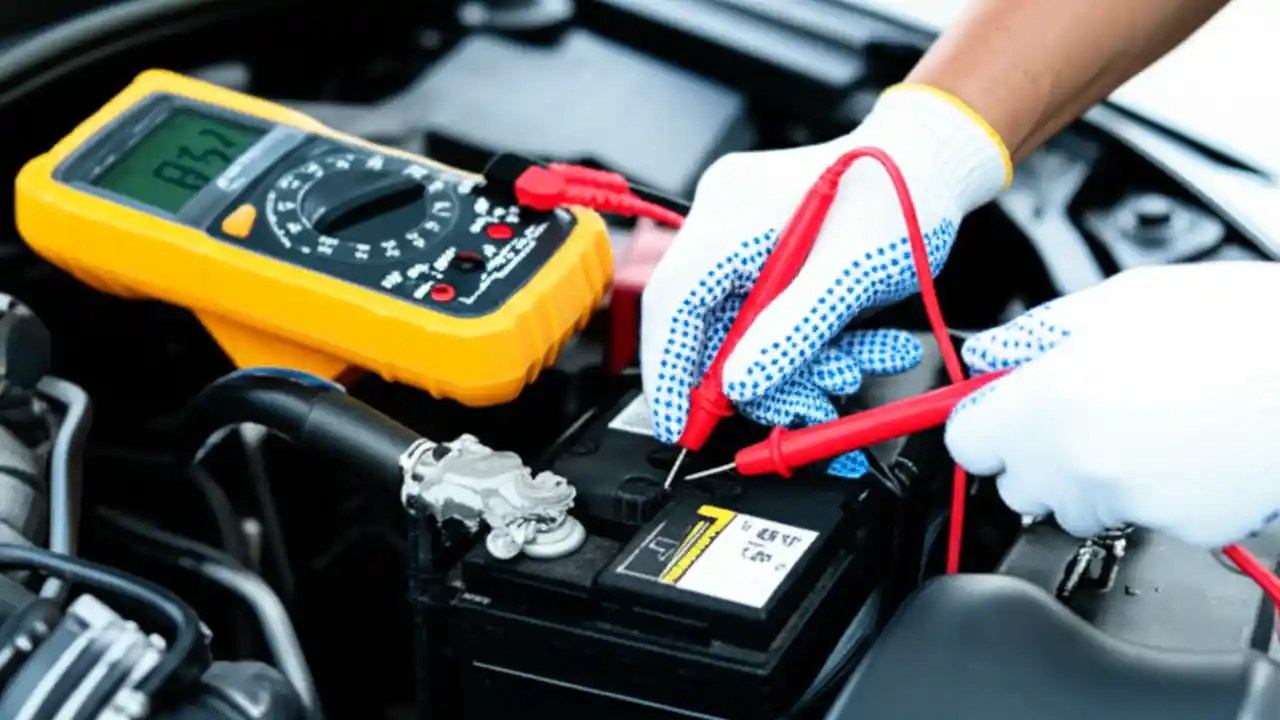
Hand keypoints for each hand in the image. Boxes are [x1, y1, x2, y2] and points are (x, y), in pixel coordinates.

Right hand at [640, 84, 1009, 473]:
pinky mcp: (767, 255)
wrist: (934, 159)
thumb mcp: (851, 273)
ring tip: (852, 372)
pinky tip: (858, 352)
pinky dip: (812, 345)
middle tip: (803, 409)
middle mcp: (725, 223)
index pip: (673, 303)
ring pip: (746, 331)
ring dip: (800, 366)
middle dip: (759, 378)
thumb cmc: (903, 192)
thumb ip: (791, 331)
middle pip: (709, 325)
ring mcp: (744, 239)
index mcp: (730, 215)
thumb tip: (737, 385)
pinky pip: (771, 318)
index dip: (670, 370)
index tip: (676, 424)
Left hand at [946, 262, 1279, 547]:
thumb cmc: (1234, 322)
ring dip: (1094, 478)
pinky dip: (1158, 494)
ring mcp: (1133, 504)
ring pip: (1078, 509)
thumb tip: (991, 353)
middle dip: (1037, 454)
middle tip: (1083, 410)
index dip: (983, 423)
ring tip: (1149, 423)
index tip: (1000, 412)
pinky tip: (1188, 449)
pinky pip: (1146, 519)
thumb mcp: (1119, 301)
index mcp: (1049, 402)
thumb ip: (1037, 335)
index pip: (966, 443)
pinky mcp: (1184, 530)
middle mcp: (1081, 464)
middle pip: (1017, 486)